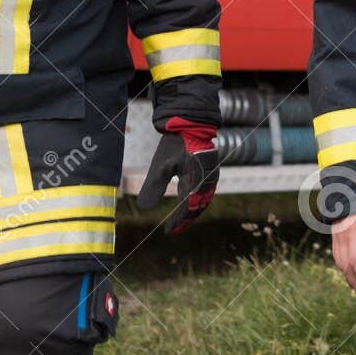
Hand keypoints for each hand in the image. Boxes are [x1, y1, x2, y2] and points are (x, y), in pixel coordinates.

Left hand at [136, 116, 220, 235]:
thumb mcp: (161, 165)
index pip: (187, 209)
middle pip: (198, 208)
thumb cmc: (176, 143)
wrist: (192, 122)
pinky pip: (205, 191)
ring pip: (203, 200)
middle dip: (186, 220)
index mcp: (197, 182)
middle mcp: (208, 181)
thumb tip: (144, 208)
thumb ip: (154, 186)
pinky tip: (188, 202)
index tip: (168, 232)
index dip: (178, 222)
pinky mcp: (210, 170)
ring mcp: (211, 176)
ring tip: (181, 220)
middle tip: (174, 230)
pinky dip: (197, 201)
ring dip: (192, 212)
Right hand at [332, 208, 355, 297]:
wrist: (350, 184)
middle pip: (345, 266)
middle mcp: (341, 236)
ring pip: (339, 262)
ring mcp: (336, 235)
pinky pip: (338, 256)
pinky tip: (352, 274)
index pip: (355, 260)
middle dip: (355, 283)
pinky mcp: (335, 234)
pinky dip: (345, 268)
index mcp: (353, 231)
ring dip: (348, 278)